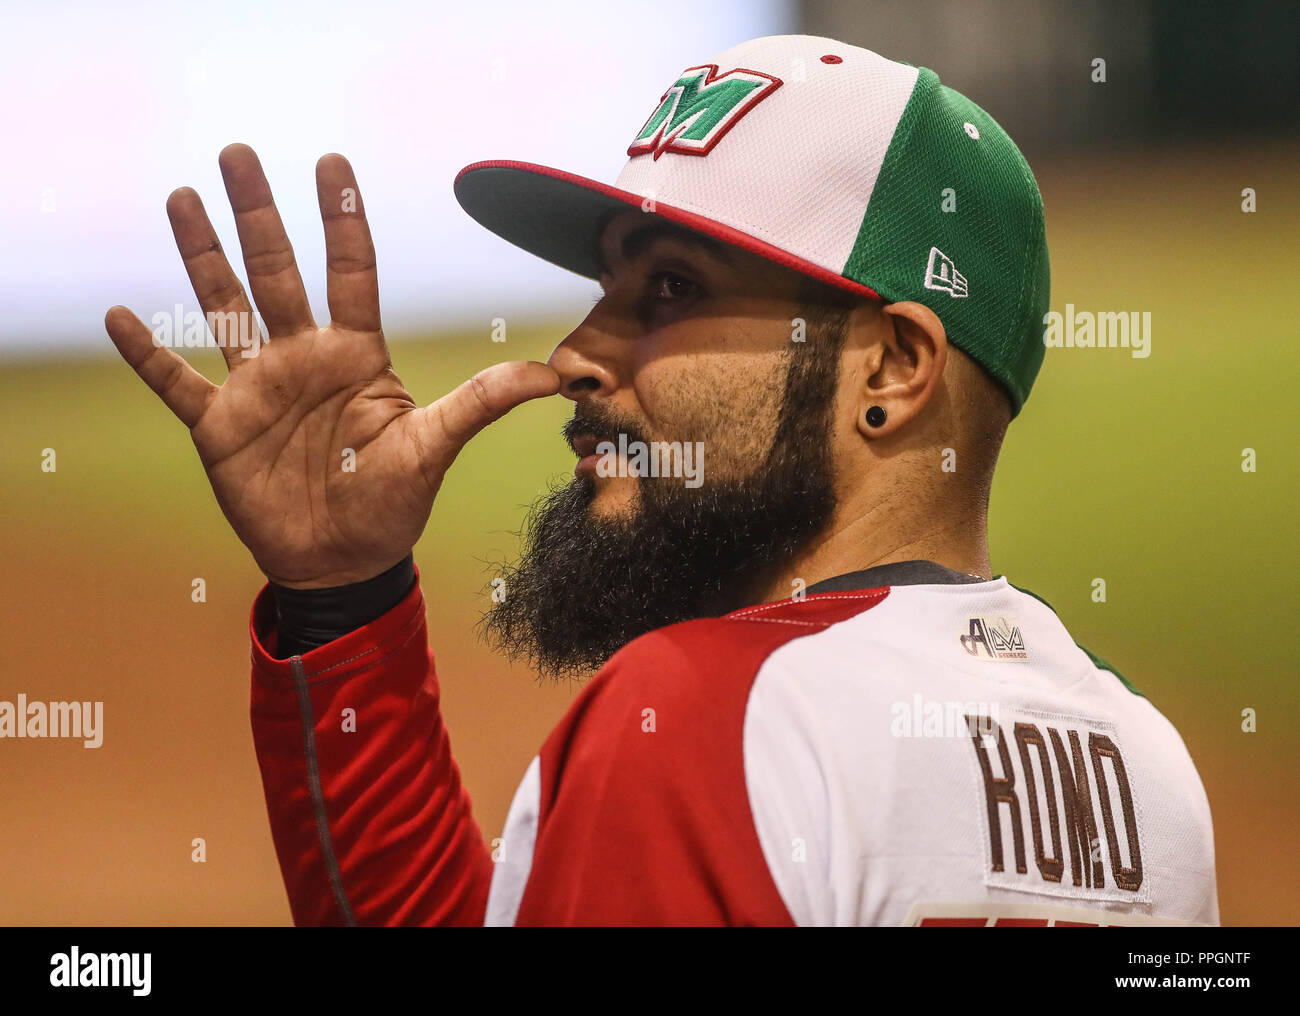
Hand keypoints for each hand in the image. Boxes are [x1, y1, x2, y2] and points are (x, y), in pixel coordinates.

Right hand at [105, 144, 558, 586]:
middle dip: (258, 213)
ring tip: (183, 199)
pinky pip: (176, 381)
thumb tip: (555, 375)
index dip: (341, 219)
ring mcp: (257, 388)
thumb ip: (484, 402)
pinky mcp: (219, 428)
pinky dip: (147, 353)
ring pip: (222, 307)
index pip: (350, 270)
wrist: (343, 563)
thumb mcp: (437, 446)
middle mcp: (303, 358)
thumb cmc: (391, 504)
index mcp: (356, 354)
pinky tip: (118, 316)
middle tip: (239, 153)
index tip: (331, 163)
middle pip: (277, 271)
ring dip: (202, 256)